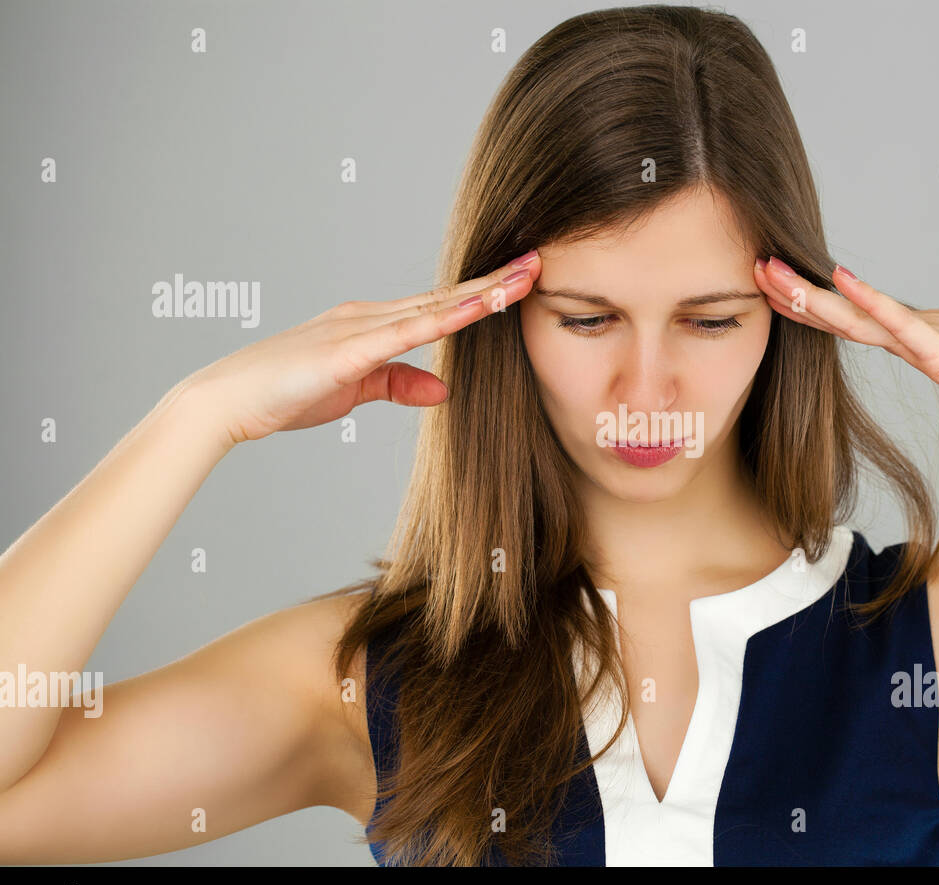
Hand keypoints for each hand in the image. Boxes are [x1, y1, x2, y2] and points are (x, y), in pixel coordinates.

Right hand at [182, 252, 540, 445]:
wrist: (229, 400)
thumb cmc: (285, 392)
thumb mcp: (356, 391)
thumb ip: (400, 385)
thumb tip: (444, 391)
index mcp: (372, 324)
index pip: (439, 305)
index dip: (482, 293)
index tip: (520, 280)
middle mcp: (370, 315)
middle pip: (445, 296)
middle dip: (494, 281)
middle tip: (539, 261)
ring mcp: (359, 328)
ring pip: (433, 306)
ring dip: (481, 292)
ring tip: (523, 276)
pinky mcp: (349, 351)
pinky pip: (406, 332)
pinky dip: (445, 318)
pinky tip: (475, 308)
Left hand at [753, 256, 938, 426]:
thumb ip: (930, 354)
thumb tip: (907, 347)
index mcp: (914, 334)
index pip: (848, 319)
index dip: (806, 304)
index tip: (768, 288)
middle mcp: (915, 327)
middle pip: (842, 310)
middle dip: (794, 291)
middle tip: (753, 266)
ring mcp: (929, 338)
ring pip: (859, 314)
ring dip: (814, 295)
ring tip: (776, 274)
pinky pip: (902, 325)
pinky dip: (870, 302)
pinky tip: (844, 281)